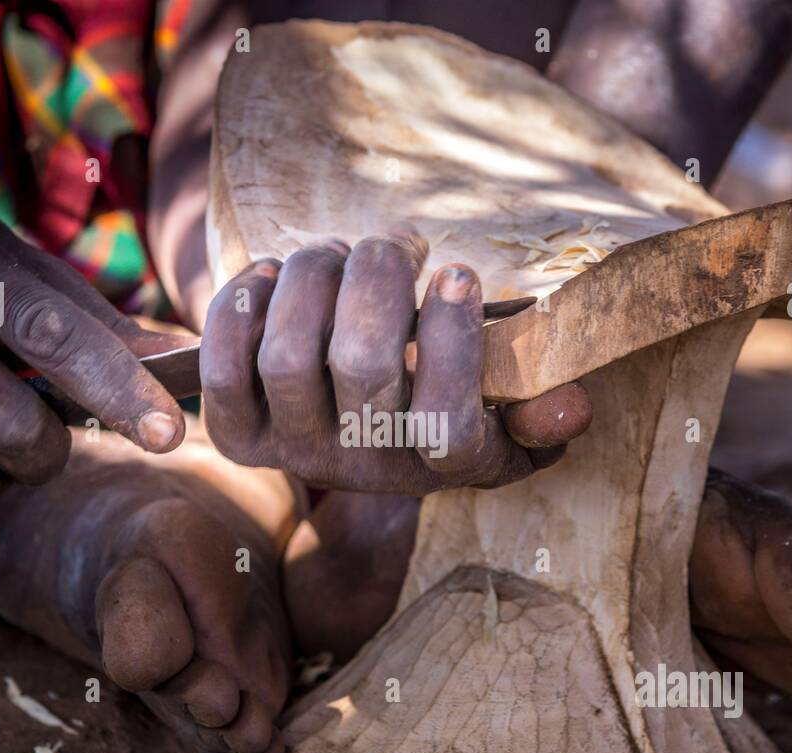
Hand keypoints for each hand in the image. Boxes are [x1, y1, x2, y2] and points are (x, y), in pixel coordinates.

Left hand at [199, 227, 592, 493]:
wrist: (357, 445)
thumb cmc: (445, 412)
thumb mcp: (508, 428)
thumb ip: (540, 419)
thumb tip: (570, 405)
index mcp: (437, 467)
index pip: (446, 424)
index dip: (452, 338)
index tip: (458, 272)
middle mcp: (363, 469)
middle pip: (361, 366)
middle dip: (380, 279)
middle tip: (400, 244)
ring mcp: (293, 453)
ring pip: (289, 356)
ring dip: (316, 277)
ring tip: (341, 252)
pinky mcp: (236, 434)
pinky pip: (221, 366)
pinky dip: (242, 305)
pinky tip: (275, 275)